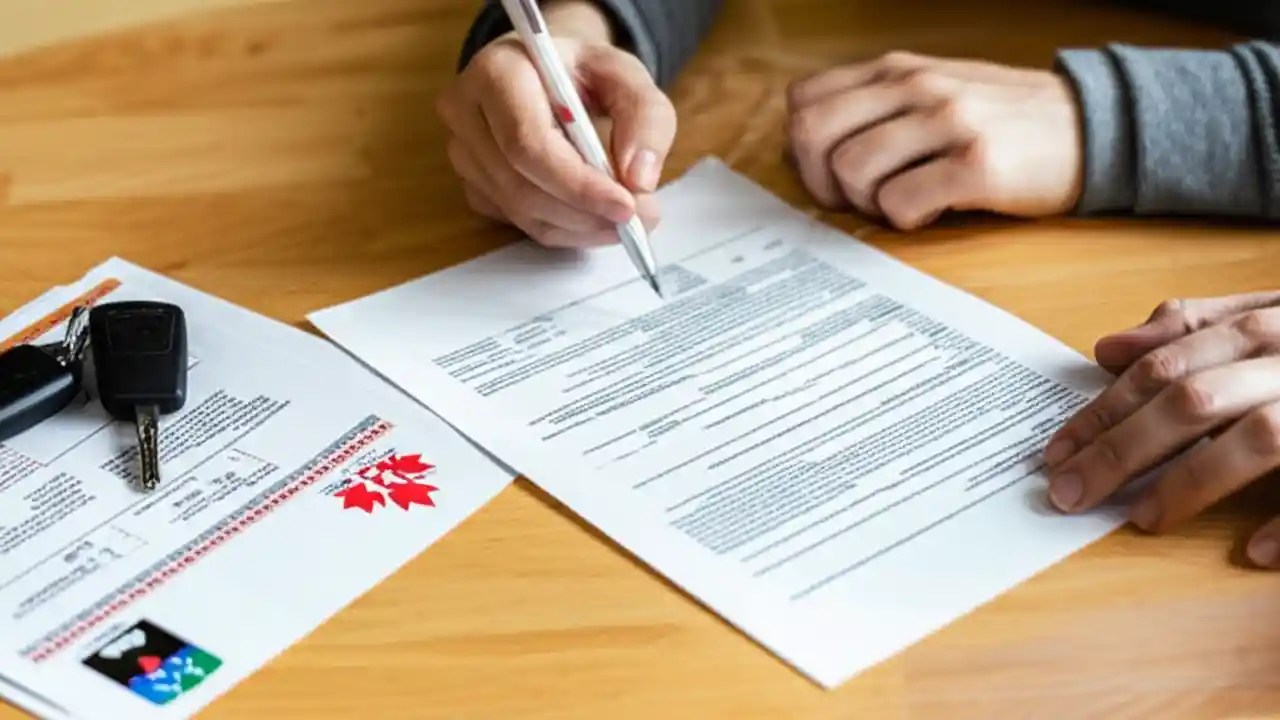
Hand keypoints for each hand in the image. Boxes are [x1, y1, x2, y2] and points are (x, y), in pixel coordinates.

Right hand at [436, 0, 673, 247]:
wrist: (547, 75)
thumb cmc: (583, 73)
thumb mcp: (626, 76)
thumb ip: (645, 117)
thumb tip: (640, 180)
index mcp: (496, 73)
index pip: (527, 143)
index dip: (577, 183)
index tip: (625, 206)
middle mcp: (466, 113)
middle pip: (521, 186)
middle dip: (584, 212)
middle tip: (638, 222)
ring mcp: (463, 154)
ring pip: (521, 211)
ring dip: (579, 227)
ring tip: (625, 222)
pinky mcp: (473, 185)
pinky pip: (519, 222)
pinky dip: (565, 230)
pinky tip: (594, 217)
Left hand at [785, 51, 1083, 229]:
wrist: (1092, 127)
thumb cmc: (1002, 118)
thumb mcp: (933, 88)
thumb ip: (876, 104)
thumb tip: (810, 145)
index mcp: (896, 68)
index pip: (804, 102)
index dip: (804, 149)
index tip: (832, 173)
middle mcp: (916, 85)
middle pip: (813, 136)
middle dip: (822, 182)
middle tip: (858, 199)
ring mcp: (948, 120)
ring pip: (852, 171)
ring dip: (867, 203)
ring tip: (906, 201)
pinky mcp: (977, 164)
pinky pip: (901, 203)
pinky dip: (908, 219)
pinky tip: (936, 209)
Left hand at [1043, 291, 1279, 566]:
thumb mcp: (1268, 314)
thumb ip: (1194, 326)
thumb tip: (1107, 349)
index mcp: (1261, 325)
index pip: (1160, 369)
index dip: (1102, 413)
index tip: (1053, 454)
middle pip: (1190, 400)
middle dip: (1121, 450)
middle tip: (1069, 495)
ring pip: (1256, 438)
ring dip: (1193, 483)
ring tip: (1143, 519)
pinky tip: (1256, 553)